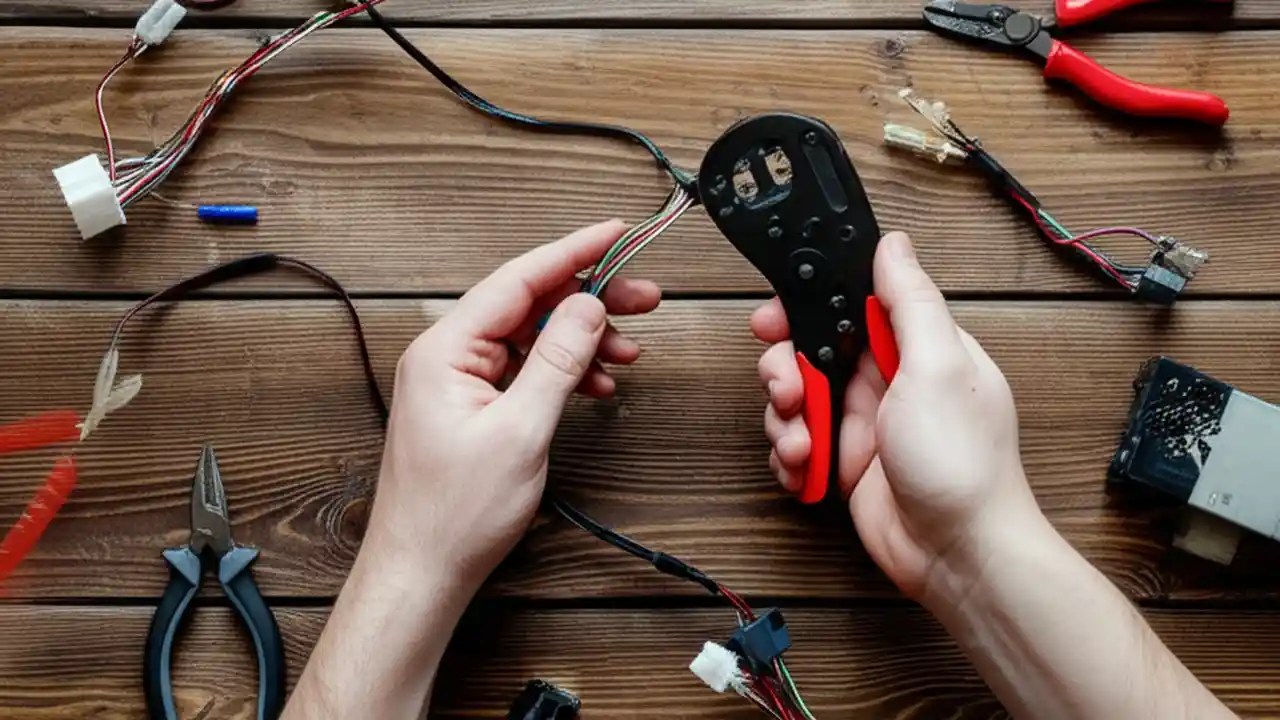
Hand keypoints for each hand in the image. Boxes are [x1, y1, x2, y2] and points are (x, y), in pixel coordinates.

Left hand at [370, 220, 661, 594]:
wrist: (422, 572)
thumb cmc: (455, 515)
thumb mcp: (521, 431)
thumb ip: (557, 362)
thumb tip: (587, 308)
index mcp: (446, 350)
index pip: (518, 280)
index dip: (572, 253)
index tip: (615, 233)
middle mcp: (446, 356)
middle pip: (527, 304)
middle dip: (588, 298)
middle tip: (644, 297)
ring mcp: (456, 381)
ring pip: (529, 337)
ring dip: (581, 339)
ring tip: (629, 349)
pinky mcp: (470, 406)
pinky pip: (522, 369)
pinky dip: (562, 371)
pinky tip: (596, 383)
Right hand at [753, 232, 1042, 599]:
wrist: (958, 553)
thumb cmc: (963, 465)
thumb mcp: (939, 367)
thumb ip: (910, 301)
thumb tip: (893, 244)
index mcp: (914, 346)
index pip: (844, 303)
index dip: (802, 308)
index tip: (774, 321)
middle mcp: (885, 380)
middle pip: (806, 350)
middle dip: (783, 370)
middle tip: (787, 392)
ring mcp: (862, 422)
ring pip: (792, 400)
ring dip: (785, 422)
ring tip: (805, 446)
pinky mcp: (844, 462)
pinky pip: (793, 446)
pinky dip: (790, 459)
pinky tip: (807, 472)